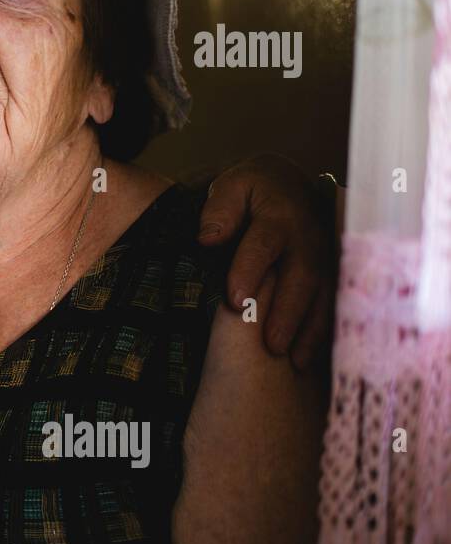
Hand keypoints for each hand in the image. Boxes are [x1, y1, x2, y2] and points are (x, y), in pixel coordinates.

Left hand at [198, 154, 335, 371]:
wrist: (288, 183)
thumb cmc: (251, 190)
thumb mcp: (231, 187)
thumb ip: (219, 210)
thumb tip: (208, 239)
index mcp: (278, 217)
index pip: (262, 246)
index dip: (249, 271)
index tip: (235, 299)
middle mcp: (307, 239)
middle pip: (301, 277)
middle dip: (288, 312)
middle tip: (271, 345)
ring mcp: (325, 257)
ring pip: (324, 295)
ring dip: (311, 329)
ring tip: (296, 361)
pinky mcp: (333, 271)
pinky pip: (335, 303)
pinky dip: (326, 331)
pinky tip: (314, 358)